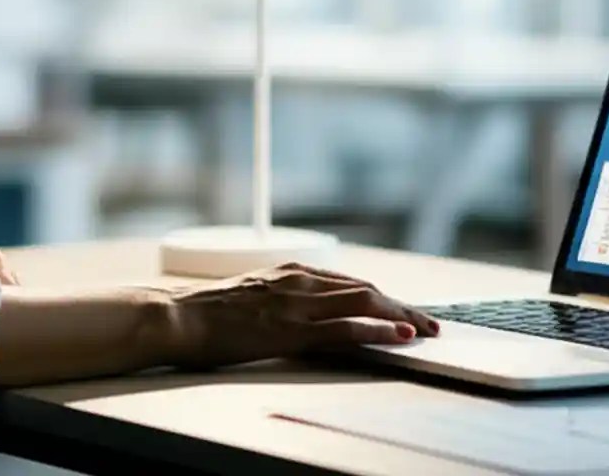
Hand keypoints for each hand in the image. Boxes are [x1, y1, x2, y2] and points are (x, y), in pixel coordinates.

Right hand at [164, 262, 439, 367]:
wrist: (175, 316)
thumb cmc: (206, 311)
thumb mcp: (252, 293)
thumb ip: (281, 295)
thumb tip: (303, 308)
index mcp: (292, 272)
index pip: (351, 282)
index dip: (384, 297)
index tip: (406, 311)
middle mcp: (301, 281)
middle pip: (366, 290)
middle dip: (404, 307)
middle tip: (433, 323)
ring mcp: (297, 304)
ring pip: (364, 303)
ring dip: (402, 316)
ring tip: (429, 330)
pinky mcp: (290, 330)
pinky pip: (345, 329)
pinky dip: (379, 330)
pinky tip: (402, 337)